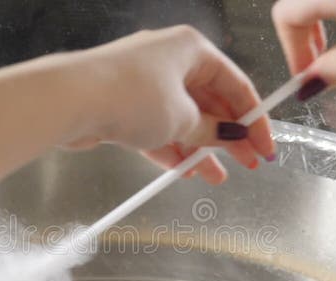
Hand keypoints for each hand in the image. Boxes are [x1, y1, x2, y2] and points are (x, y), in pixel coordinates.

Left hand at [67, 26, 275, 184]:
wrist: (71, 101)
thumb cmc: (130, 95)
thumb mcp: (183, 118)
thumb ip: (211, 130)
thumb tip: (229, 135)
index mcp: (191, 49)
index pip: (236, 84)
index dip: (254, 119)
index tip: (264, 147)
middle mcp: (170, 61)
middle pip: (210, 102)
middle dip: (228, 137)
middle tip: (247, 164)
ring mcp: (145, 84)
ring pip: (183, 119)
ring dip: (200, 148)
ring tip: (216, 176)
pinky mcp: (124, 106)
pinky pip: (158, 129)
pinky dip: (172, 149)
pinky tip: (185, 171)